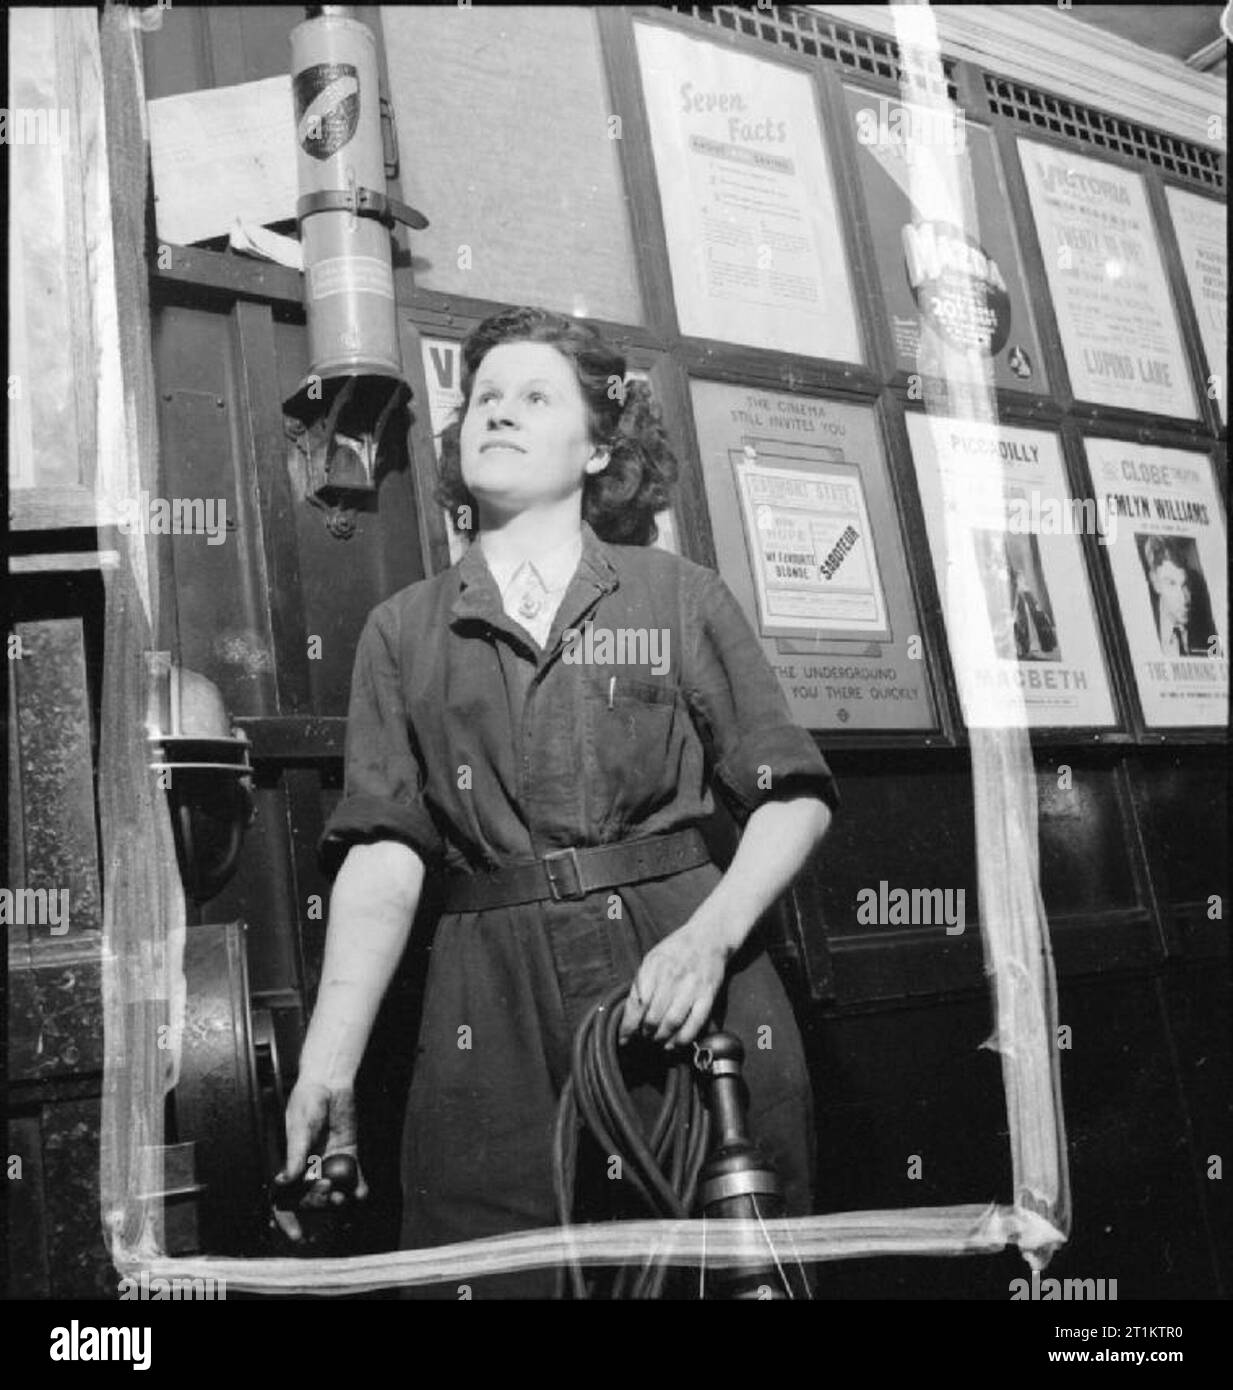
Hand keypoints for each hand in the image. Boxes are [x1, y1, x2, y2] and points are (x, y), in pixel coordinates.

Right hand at [271, 1078, 368, 1242]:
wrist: (329, 1082)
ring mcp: (329, 1161)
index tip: (296, 1234)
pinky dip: (358, 1185)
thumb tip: (284, 1182)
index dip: (288, 1218)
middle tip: (326, 1189)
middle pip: (310, 1197)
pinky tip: (362, 1192)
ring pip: (333, 1190)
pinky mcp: (348, 1153)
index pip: (285, 1197)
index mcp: (291, 1164)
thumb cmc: (307, 1101)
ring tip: (343, 1195)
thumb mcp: (299, 1127)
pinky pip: (353, 1174)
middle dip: (317, 1201)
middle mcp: (309, 1166)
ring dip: (338, 1198)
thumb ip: (295, 1154)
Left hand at [618, 920, 730, 1049]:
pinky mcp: (708, 995)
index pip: (637, 1004)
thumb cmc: (676, 950)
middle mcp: (672, 977)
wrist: (708, 937)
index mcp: (654, 967)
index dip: (629, 1026)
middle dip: (645, 1033)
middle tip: (644, 1036)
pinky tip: (675, 1043)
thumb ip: (641, 983)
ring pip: (672, 1023)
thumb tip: (630, 1014)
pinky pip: (695, 1023)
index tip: (624, 1038)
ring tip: (657, 1040)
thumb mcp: (652, 959)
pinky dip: (683, 1038)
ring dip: (662, 1037)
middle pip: (653, 1017)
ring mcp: (691, 987)